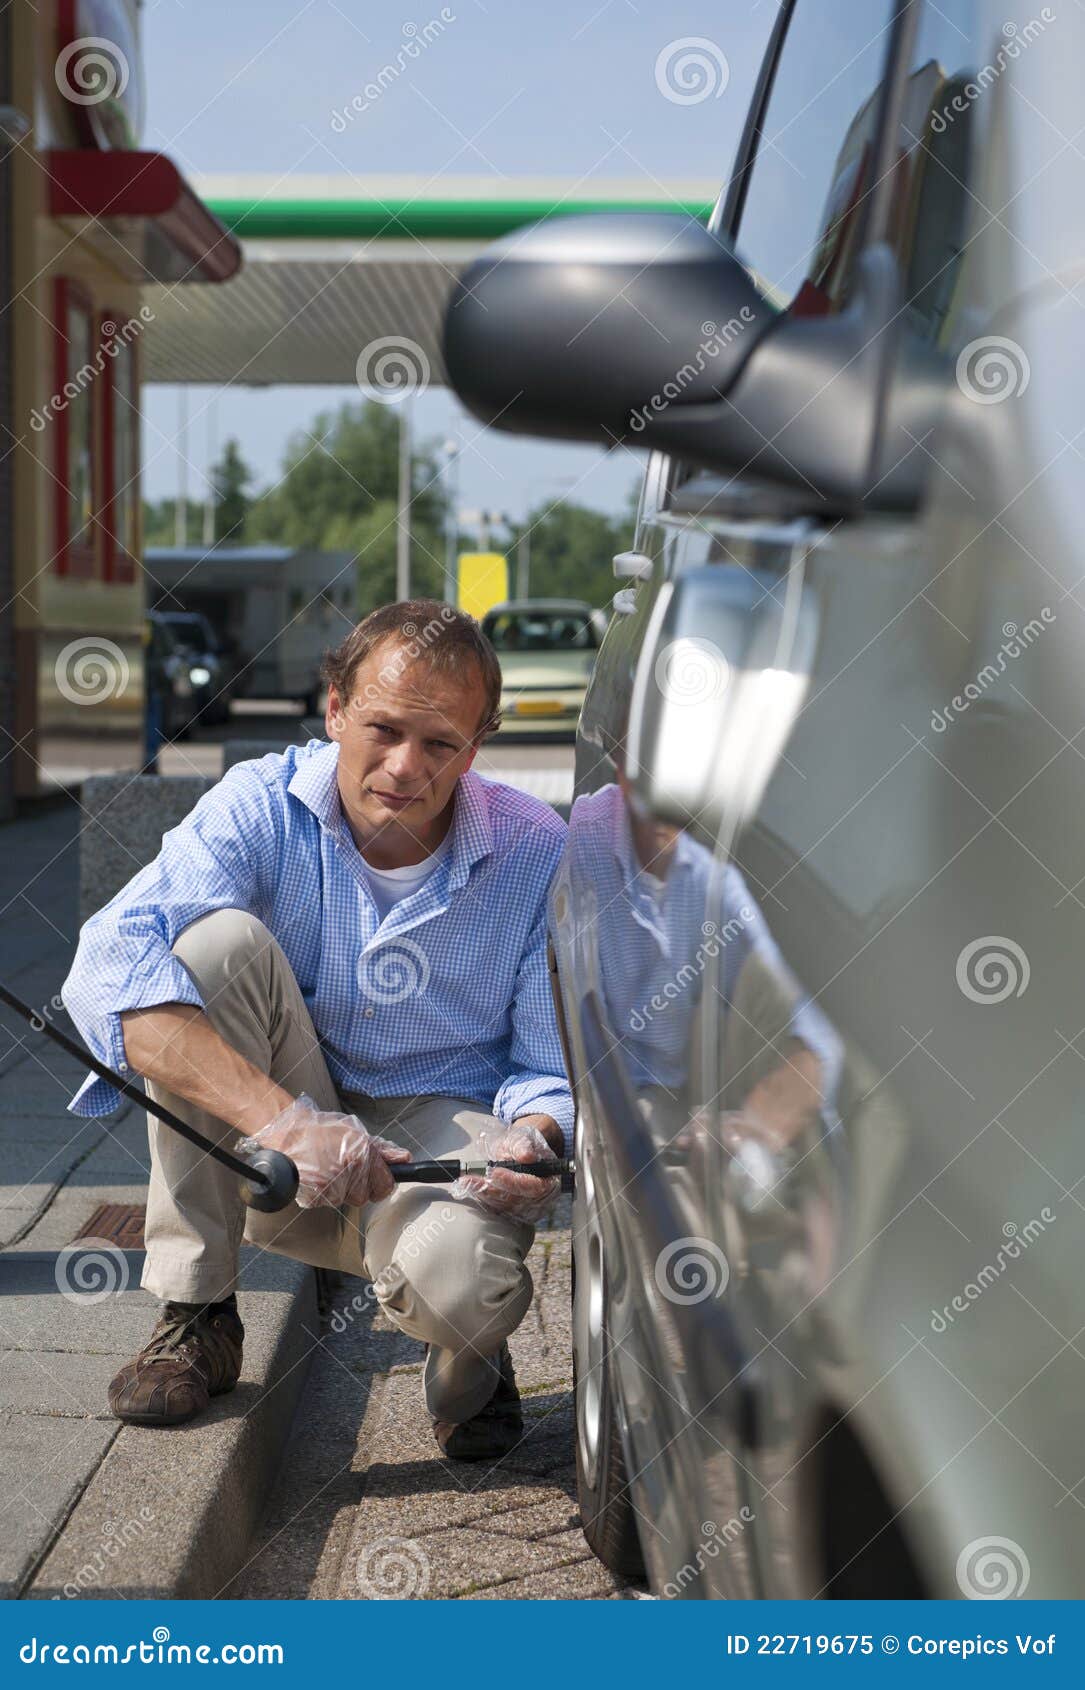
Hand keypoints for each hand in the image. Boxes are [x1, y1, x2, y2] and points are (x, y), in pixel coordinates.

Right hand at [240, 1093, 411, 1208]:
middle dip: (360, 1186)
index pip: (386, 1185)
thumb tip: (404, 1158)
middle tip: (346, 1168)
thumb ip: (382, 1149)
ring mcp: (330, 1187)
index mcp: (361, 1155)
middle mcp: (348, 1172)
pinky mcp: (314, 1197)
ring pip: (346, 1200)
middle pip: (366, 1197)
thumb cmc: (322, 1131)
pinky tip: (318, 1176)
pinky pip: (328, 1203)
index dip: (381, 1181)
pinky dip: (324, 1193)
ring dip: (341, 1189)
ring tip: (328, 1168)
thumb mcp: (356, 1133)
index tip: (376, 1177)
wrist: (288, 1134)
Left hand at [451, 1121, 560, 1222]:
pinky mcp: (515, 1212)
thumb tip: (527, 1156)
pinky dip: (484, 1198)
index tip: (492, 1172)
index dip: (511, 1181)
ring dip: (484, 1194)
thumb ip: (524, 1145)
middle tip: (470, 1179)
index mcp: (550, 1180)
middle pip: (516, 1200)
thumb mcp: (524, 1137)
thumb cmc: (525, 1144)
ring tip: (466, 1182)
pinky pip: (499, 1209)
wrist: (523, 1152)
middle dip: (491, 1189)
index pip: (532, 1187)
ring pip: (504, 1206)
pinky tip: (471, 1188)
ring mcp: (529, 1209)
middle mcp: (542, 1199)